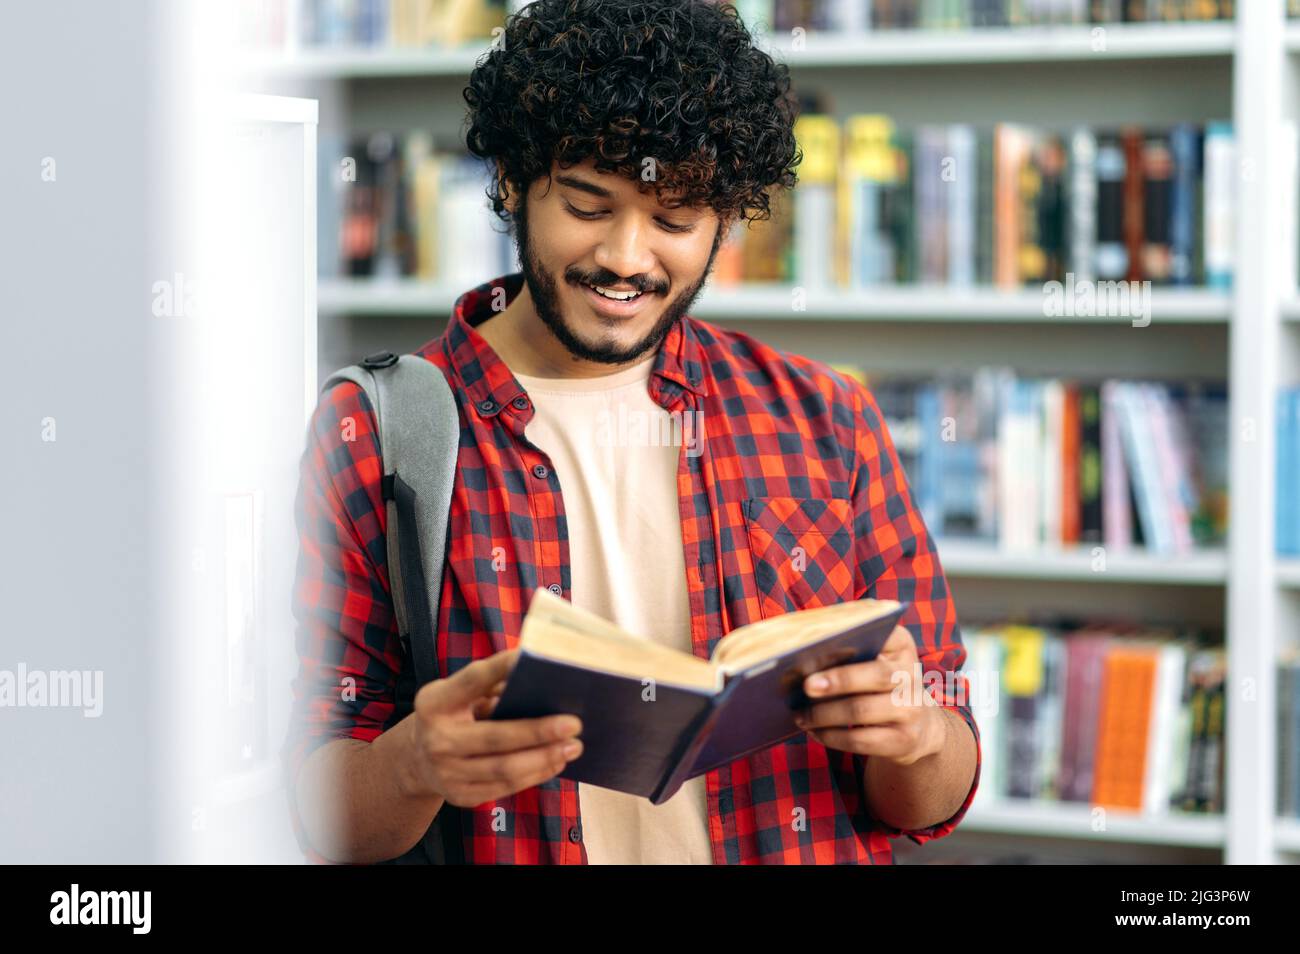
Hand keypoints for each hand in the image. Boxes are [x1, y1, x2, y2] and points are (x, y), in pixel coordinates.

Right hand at [402, 648, 583, 806]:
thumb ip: (489, 685)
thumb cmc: (451, 715)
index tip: (530, 657)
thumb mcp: (458, 695)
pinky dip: (535, 774)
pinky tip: (555, 762)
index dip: (500, 668)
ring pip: (504, 769)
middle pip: (495, 737)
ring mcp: (446, 772)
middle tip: (573, 723)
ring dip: (544, 758)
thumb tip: (536, 676)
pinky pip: (505, 787)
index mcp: (434, 703)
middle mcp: (436, 739)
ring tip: (573, 746)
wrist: (416, 760)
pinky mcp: (460, 796)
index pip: (472, 681)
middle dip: (538, 731)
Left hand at [792, 624, 944, 765]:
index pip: (886, 633)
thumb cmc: (880, 685)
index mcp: (902, 645)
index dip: (860, 635)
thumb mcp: (876, 661)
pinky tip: (814, 731)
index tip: (826, 641)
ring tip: (800, 715)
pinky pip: (860, 739)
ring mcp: (911, 710)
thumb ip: (849, 651)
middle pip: (877, 675)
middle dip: (838, 680)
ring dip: (824, 714)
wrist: (919, 726)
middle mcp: (912, 676)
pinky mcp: (903, 740)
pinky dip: (831, 736)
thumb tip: (804, 657)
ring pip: (861, 711)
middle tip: (807, 686)